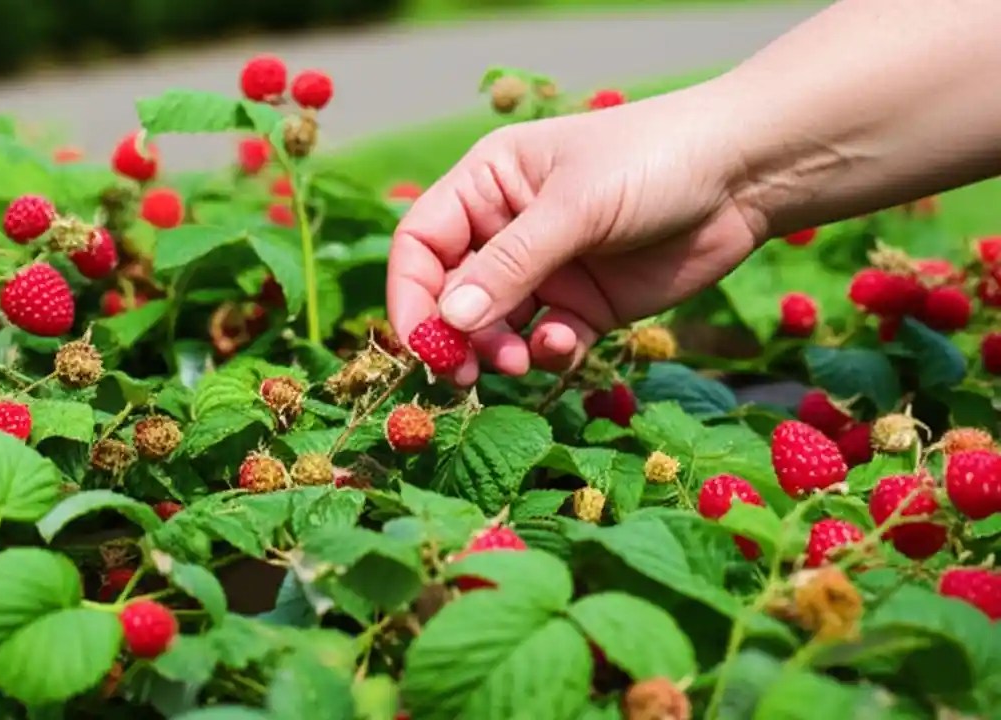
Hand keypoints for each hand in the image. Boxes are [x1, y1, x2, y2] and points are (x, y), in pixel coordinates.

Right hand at [386, 80, 767, 385]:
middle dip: (456, 335)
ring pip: (495, 327)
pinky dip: (548, 352)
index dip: (410, 294)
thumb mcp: (574, 208)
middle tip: (464, 373)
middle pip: (450, 294)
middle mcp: (506, 229)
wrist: (747, 176)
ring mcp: (547, 270)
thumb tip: (447, 322)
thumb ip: (508, 267)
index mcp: (488, 184)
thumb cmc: (653, 161)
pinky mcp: (586, 306)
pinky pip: (546, 342)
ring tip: (520, 361)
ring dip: (499, 351)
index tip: (420, 342)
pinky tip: (568, 343)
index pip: (421, 244)